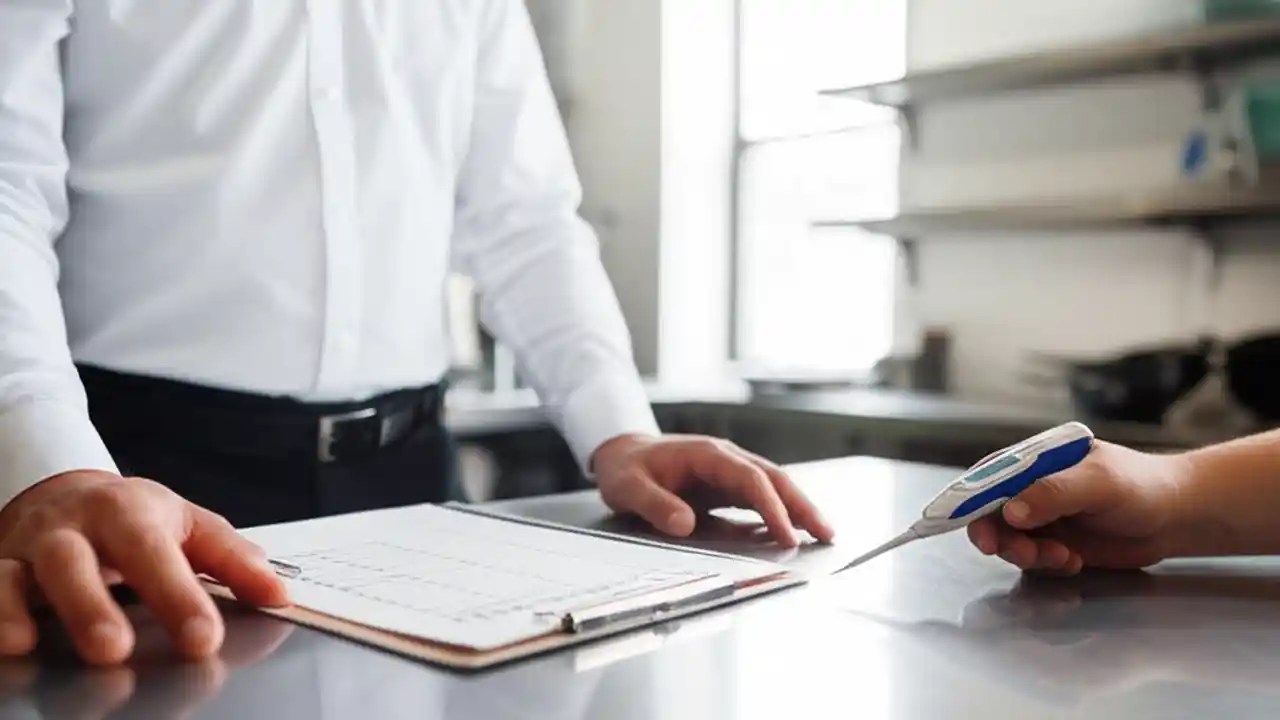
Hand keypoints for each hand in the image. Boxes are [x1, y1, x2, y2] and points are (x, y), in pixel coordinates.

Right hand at [0, 470, 288, 664]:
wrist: (60, 491)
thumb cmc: (133, 518)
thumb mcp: (187, 525)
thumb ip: (232, 559)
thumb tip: (278, 594)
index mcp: (127, 513)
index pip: (155, 554)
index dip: (179, 596)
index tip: (204, 638)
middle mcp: (72, 530)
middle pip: (76, 561)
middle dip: (92, 605)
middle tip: (115, 649)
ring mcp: (28, 552)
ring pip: (15, 576)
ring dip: (20, 610)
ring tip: (29, 645)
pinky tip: (3, 643)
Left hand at [592, 434, 834, 546]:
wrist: (622, 454)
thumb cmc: (626, 469)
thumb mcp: (629, 487)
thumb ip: (655, 504)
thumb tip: (686, 525)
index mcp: (707, 455)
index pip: (750, 479)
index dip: (771, 507)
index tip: (787, 534)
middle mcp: (726, 459)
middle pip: (774, 478)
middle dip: (802, 505)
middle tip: (827, 534)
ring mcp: (729, 471)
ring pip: (773, 486)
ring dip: (799, 508)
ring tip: (824, 535)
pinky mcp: (727, 485)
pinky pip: (760, 497)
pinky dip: (781, 512)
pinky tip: (795, 532)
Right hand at [966, 441, 1190, 574]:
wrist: (1176, 519)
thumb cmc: (1142, 487)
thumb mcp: (1099, 483)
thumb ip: (1054, 493)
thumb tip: (1010, 511)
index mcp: (1036, 460)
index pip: (990, 475)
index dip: (971, 498)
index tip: (969, 522)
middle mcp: (1032, 488)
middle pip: (991, 513)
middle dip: (998, 535)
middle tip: (1017, 552)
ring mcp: (1043, 518)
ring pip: (1009, 540)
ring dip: (1026, 554)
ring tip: (1061, 557)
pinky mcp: (1055, 544)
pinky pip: (1033, 560)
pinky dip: (1046, 565)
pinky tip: (1074, 561)